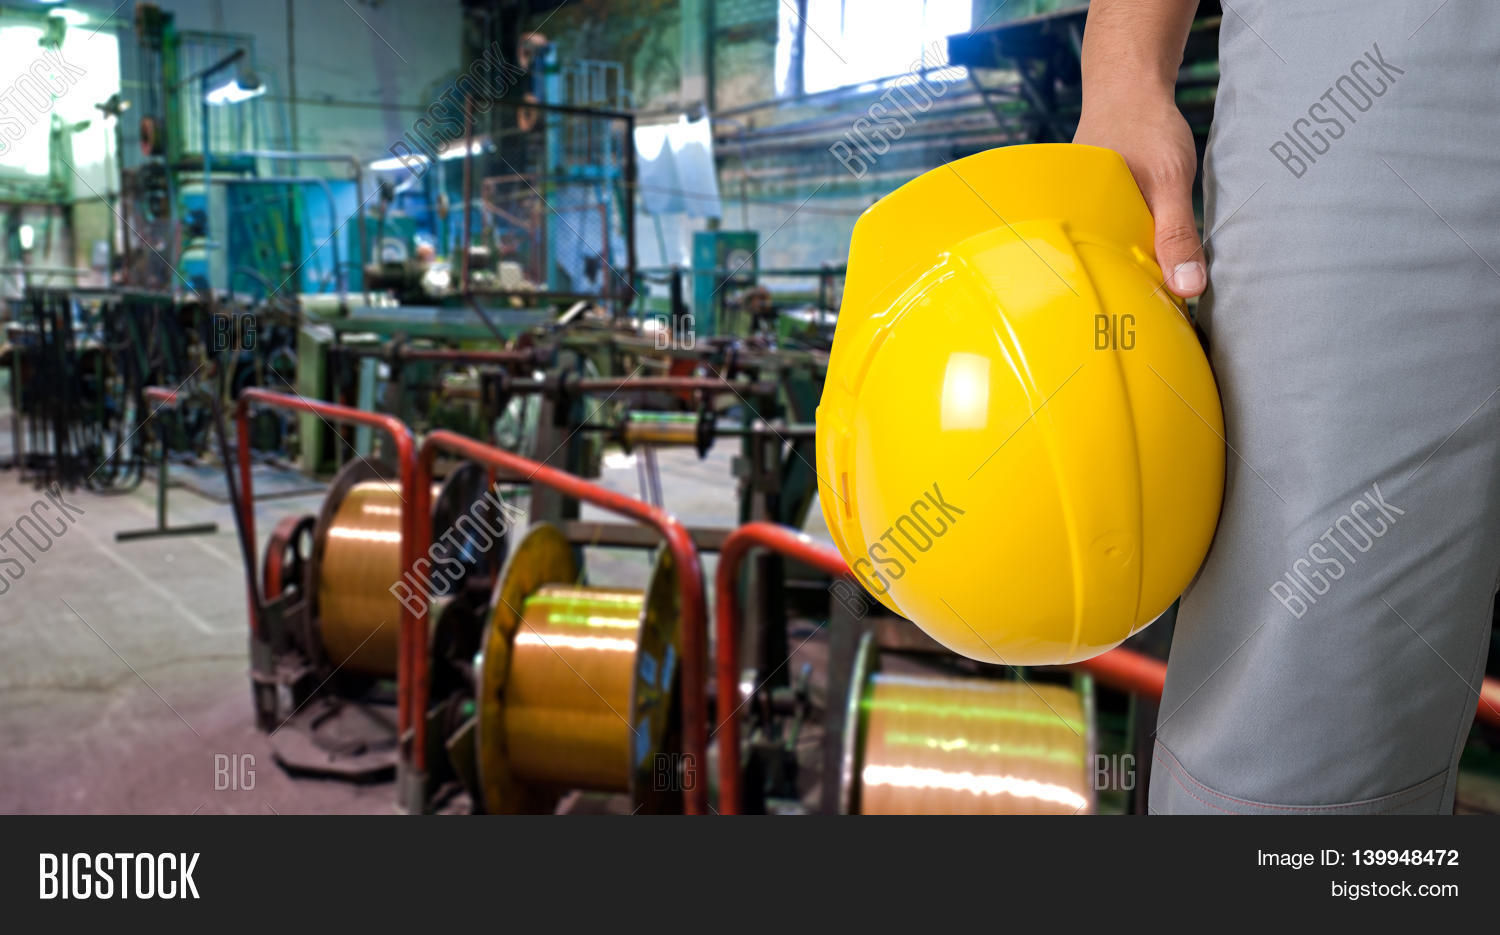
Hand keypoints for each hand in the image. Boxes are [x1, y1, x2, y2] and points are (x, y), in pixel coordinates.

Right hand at [1074, 98, 1203, 296]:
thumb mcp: (1168, 182)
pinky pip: (1114, 239)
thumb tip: (1190, 289)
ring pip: (1109, 256)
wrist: (1131, 85)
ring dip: (1133, 269)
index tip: (1145, 322)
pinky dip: (1133, 247)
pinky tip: (1150, 252)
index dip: (1117, 301)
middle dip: (1127, 290)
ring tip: (1155, 291)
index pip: (1091, 278)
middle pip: (1099, 272)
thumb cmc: (1144, 126)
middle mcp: (1070, 223)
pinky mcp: (1097, 210)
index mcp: (1072, 223)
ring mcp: (1082, 216)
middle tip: (1155, 311)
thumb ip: (1176, 234)